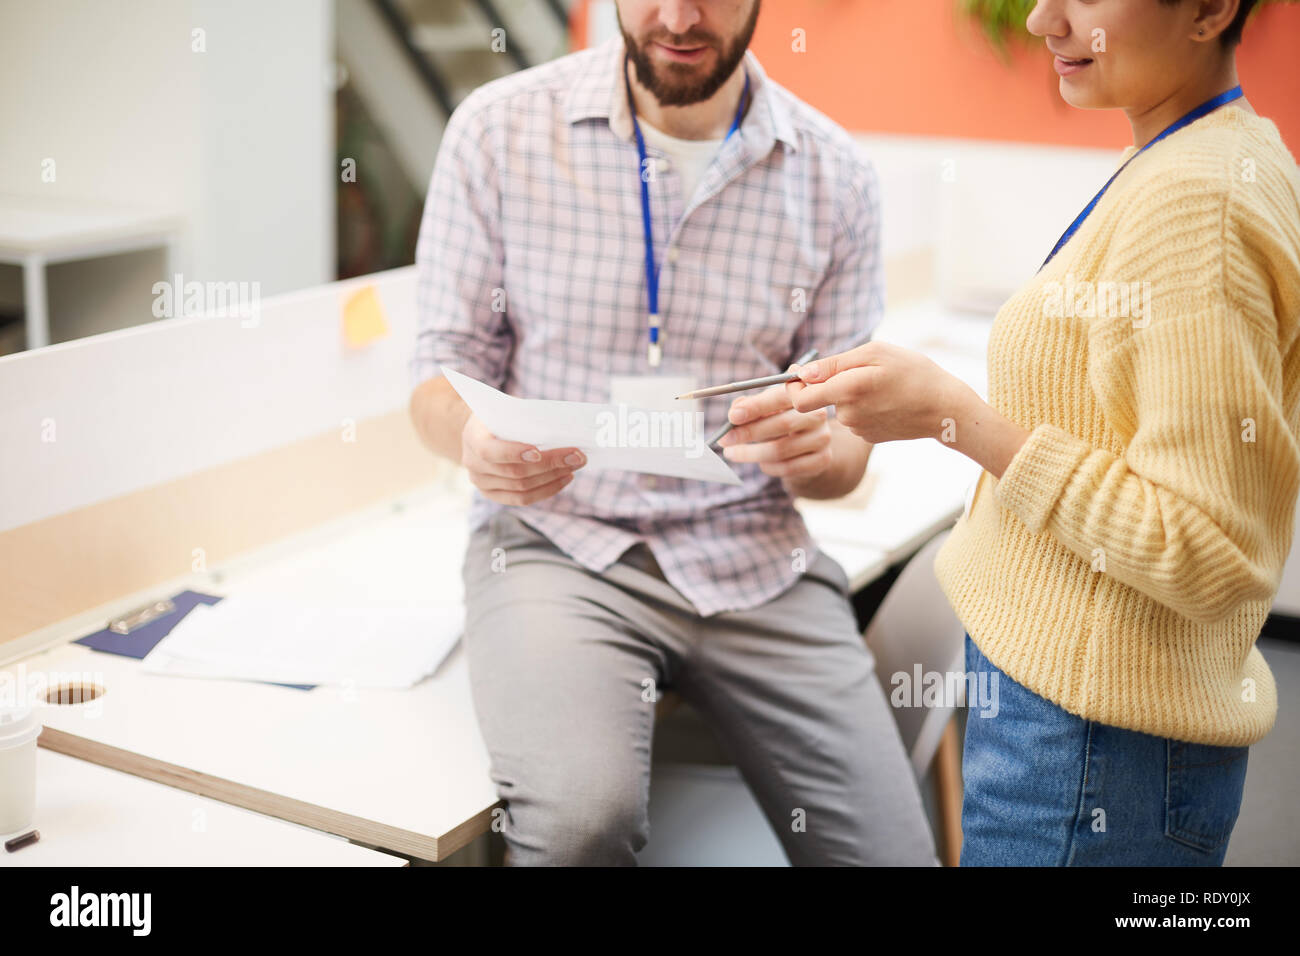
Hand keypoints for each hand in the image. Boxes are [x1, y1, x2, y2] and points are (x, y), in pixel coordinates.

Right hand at [460, 415, 584, 505]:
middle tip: (577, 456)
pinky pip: (522, 499)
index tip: (538, 452)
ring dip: (553, 477)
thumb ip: (526, 417)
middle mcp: (472, 464)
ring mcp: (481, 483)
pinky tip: (564, 478)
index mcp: (472, 437)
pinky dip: (547, 490)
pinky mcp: (494, 495)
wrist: (482, 431)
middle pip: (513, 472)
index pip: (489, 452)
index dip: (514, 453)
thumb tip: (562, 428)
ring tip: (575, 465)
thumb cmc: (501, 415)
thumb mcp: (508, 408)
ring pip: (521, 488)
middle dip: (549, 464)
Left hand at [717, 382, 832, 479]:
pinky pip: (787, 467)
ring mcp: (822, 438)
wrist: (808, 442)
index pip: (780, 397)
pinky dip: (767, 466)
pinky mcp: (822, 460)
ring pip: (780, 450)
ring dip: (750, 453)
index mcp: (803, 394)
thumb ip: (750, 404)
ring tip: (732, 453)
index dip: (756, 406)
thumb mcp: (767, 406)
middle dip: (748, 433)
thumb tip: (735, 412)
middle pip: (782, 424)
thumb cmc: (780, 417)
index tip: (732, 416)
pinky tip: (759, 462)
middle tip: (724, 439)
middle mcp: (817, 415)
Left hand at [786, 342, 977, 443]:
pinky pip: (853, 418)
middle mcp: (849, 413)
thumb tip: (802, 374)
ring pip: (839, 407)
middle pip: (819, 401)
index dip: (792, 387)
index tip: (799, 374)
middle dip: (827, 384)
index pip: (799, 399)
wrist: (944, 408)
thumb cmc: (913, 372)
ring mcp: (858, 428)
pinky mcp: (867, 437)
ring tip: (880, 384)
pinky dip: (862, 406)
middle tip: (856, 370)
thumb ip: (834, 364)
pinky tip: (885, 400)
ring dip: (848, 394)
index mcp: (848, 388)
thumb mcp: (876, 353)